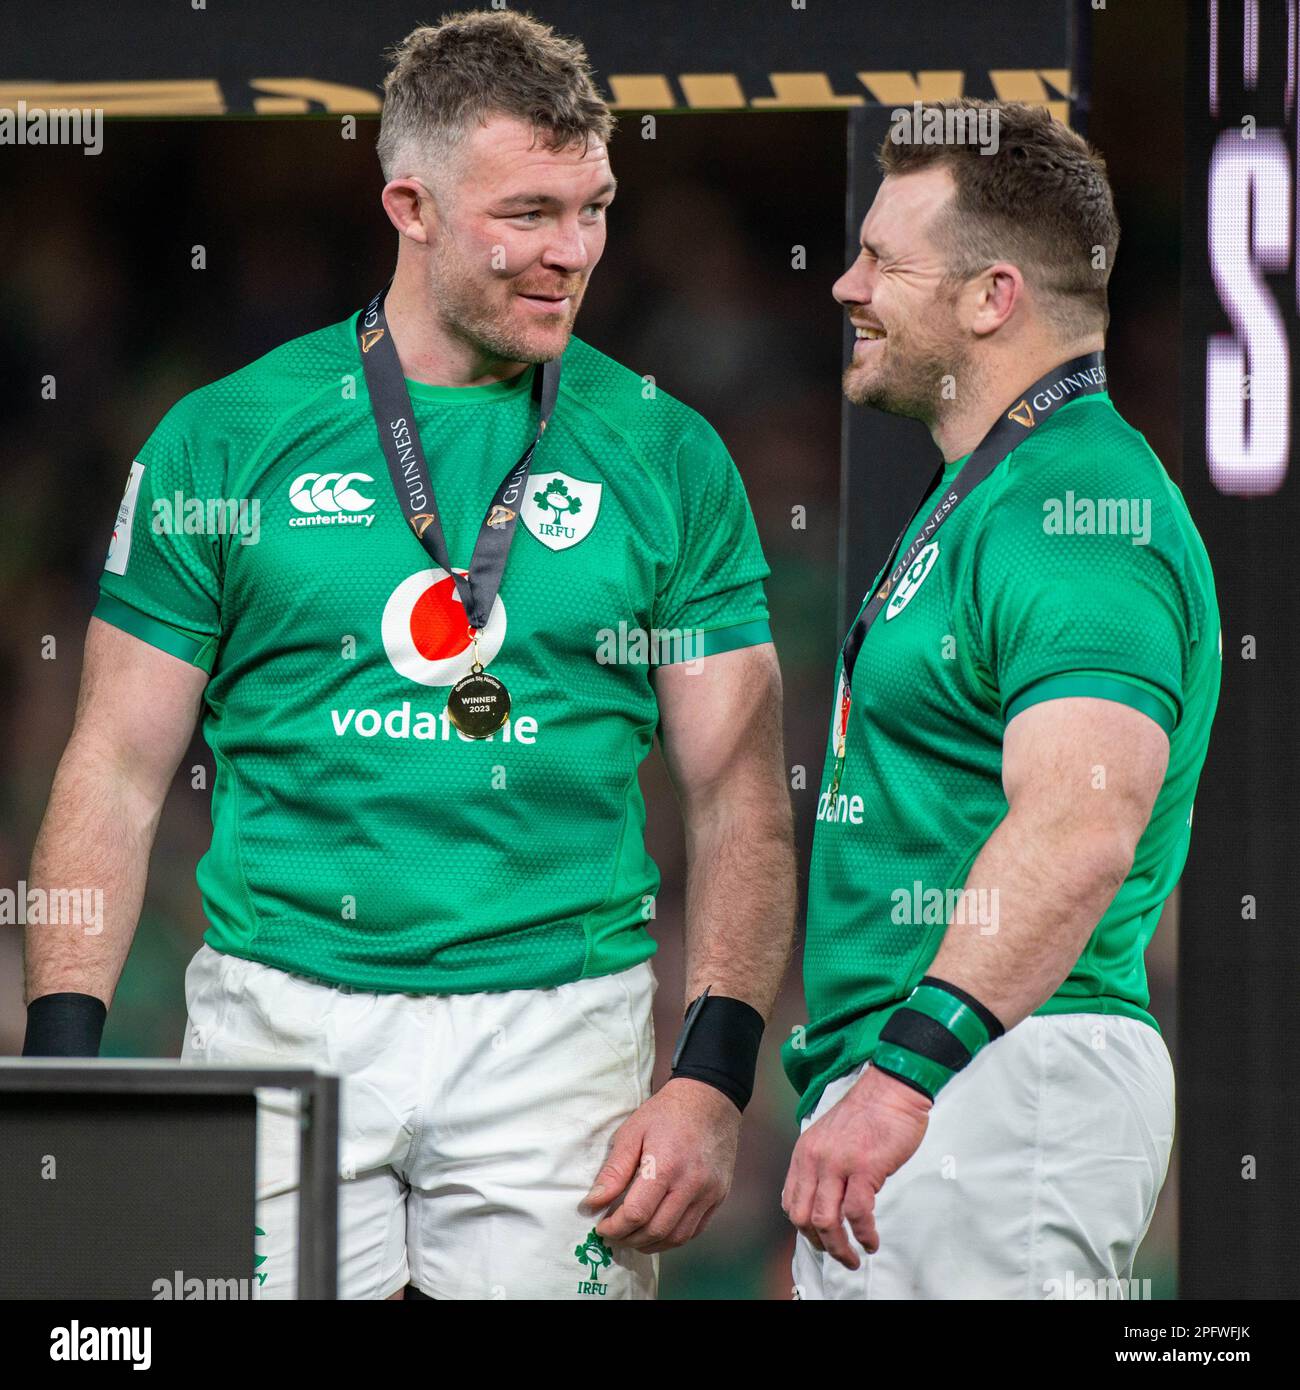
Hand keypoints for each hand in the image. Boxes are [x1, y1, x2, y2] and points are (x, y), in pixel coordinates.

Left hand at [580, 1077, 740, 1252]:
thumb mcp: (633, 1132)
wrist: (710, 1099)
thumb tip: (593, 1203)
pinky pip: (695, 1230)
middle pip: (656, 1230)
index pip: (636, 1214)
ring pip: (677, 1237)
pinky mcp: (719, 1196)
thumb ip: (613, 1170)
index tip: (601, 1227)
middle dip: (628, 1239)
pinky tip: (657, 1231)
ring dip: (650, 1244)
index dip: (614, 1227)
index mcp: (666, 1165)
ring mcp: (709, 1192)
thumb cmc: (666, 1113)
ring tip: (632, 1237)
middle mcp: (691, 1184)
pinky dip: (673, 1238)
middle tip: (613, 1235)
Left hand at [781, 1065, 931, 1268]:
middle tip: (838, 1256)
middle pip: (802, 1217)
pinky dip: (863, 1234)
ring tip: (854, 1257)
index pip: (790, 1201)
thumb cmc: (867, 1114)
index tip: (819, 1240)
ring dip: (839, 1248)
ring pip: (826, 1220)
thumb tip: (826, 1200)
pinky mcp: (864, 1167)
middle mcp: (814, 1159)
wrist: (890, 1089)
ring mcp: (837, 1163)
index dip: (803, 1228)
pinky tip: (871, 1241)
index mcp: (804, 1152)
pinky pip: (856, 1212)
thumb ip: (823, 1165)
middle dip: (819, 1244)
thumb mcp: (830, 1137)